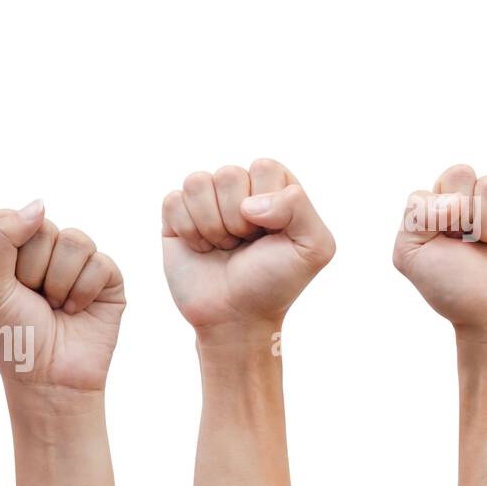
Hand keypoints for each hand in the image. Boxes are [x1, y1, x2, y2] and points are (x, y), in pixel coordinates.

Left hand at [0, 201, 124, 390]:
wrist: (48, 380)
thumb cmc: (15, 337)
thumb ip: (1, 238)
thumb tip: (40, 203)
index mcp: (11, 250)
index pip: (7, 217)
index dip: (7, 248)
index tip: (7, 282)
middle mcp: (45, 250)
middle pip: (41, 226)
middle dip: (33, 270)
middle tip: (34, 300)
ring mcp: (78, 262)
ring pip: (74, 240)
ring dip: (59, 282)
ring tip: (56, 307)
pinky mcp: (108, 277)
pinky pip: (99, 261)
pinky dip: (83, 292)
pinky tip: (77, 312)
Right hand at [162, 159, 334, 341]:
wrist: (236, 318)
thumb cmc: (275, 283)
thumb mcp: (313, 248)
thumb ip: (300, 207)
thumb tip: (249, 203)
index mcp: (274, 187)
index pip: (263, 167)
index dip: (265, 203)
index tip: (268, 235)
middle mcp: (240, 189)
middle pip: (228, 174)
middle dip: (235, 219)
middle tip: (243, 244)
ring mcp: (206, 201)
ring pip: (197, 182)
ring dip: (210, 224)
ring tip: (222, 246)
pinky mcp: (176, 217)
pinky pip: (173, 201)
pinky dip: (187, 231)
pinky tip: (200, 248)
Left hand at [393, 165, 486, 344]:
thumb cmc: (453, 288)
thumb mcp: (410, 254)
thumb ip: (414, 214)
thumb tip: (456, 199)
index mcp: (452, 199)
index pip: (457, 175)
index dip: (456, 210)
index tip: (454, 239)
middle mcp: (485, 196)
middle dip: (485, 223)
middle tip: (483, 247)